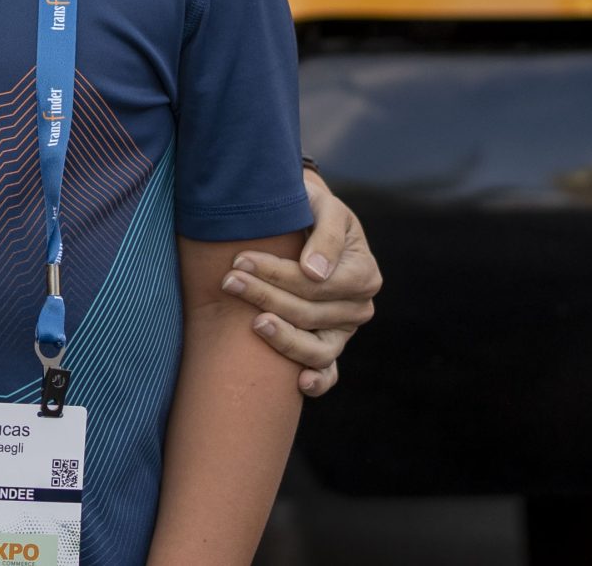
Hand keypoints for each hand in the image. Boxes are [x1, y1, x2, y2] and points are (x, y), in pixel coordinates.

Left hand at [222, 166, 381, 396]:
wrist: (308, 220)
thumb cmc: (314, 210)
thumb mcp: (324, 208)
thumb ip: (326, 234)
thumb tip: (315, 272)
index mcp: (363, 273)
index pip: (315, 283)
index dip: (277, 274)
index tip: (240, 260)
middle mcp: (359, 307)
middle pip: (309, 312)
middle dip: (266, 296)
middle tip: (228, 281)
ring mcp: (344, 331)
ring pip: (317, 348)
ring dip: (283, 338)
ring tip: (254, 322)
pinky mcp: (329, 346)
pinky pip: (328, 371)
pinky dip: (318, 381)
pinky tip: (299, 384)